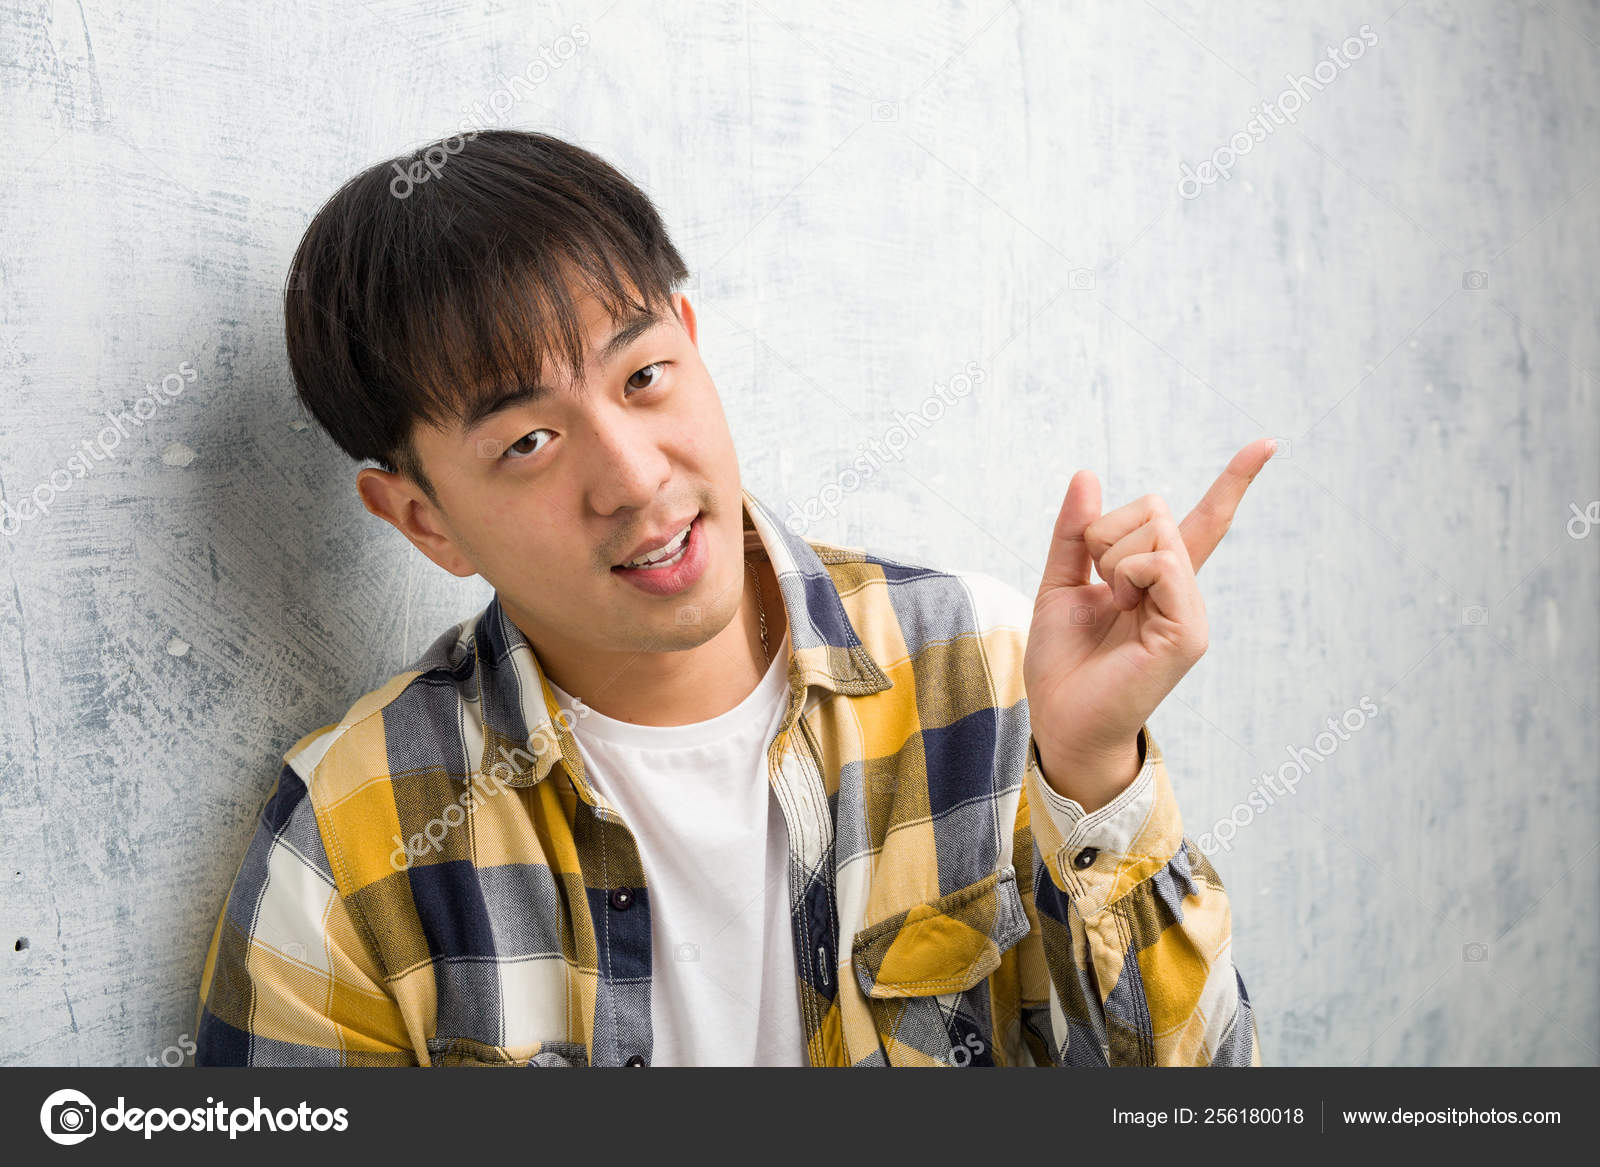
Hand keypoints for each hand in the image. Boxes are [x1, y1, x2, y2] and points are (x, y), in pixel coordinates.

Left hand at [1023, 438, 1275, 810]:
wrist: (1058, 718)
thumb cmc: (1062, 661)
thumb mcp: (1060, 583)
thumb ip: (1074, 533)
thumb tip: (1087, 475)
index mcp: (1159, 580)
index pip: (1205, 521)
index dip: (1234, 482)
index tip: (1267, 444)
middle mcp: (1183, 592)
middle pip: (1156, 509)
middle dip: (1107, 533)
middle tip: (1100, 585)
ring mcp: (1191, 612)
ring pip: (1158, 531)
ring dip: (1113, 558)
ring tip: (1110, 604)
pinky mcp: (1188, 633)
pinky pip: (1162, 563)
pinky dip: (1128, 573)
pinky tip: (1121, 607)